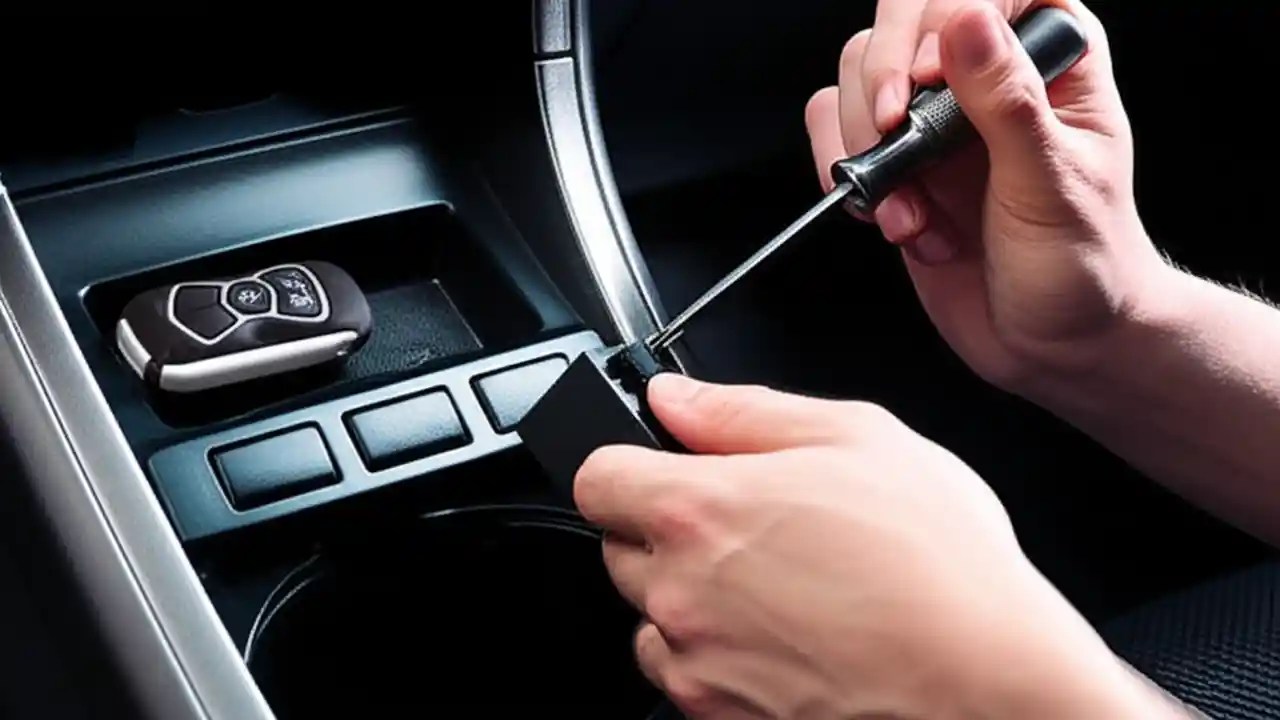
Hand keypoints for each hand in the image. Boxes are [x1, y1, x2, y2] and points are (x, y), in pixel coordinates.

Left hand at [575, 374, 1163, 718]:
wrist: (991, 685)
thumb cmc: (941, 567)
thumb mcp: (856, 437)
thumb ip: (744, 410)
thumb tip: (676, 396)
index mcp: (699, 508)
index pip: (595, 475)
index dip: (629, 462)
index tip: (666, 466)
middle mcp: (679, 591)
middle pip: (620, 545)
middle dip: (667, 528)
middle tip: (751, 525)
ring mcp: (696, 662)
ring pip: (649, 615)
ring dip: (687, 597)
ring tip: (777, 587)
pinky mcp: (717, 716)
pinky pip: (682, 674)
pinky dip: (712, 654)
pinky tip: (783, 636)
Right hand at [805, 0, 1172, 394]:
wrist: (1052, 345)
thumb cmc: (1082, 267)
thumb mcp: (1052, 185)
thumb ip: (1008, 104)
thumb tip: (966, 23)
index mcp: (1050, 55)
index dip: (943, 14)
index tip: (926, 77)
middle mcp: (987, 73)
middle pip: (902, 15)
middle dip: (881, 75)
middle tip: (892, 131)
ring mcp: (936, 117)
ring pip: (857, 74)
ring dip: (867, 147)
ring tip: (913, 210)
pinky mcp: (898, 161)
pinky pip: (837, 136)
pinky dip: (854, 182)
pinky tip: (901, 223)